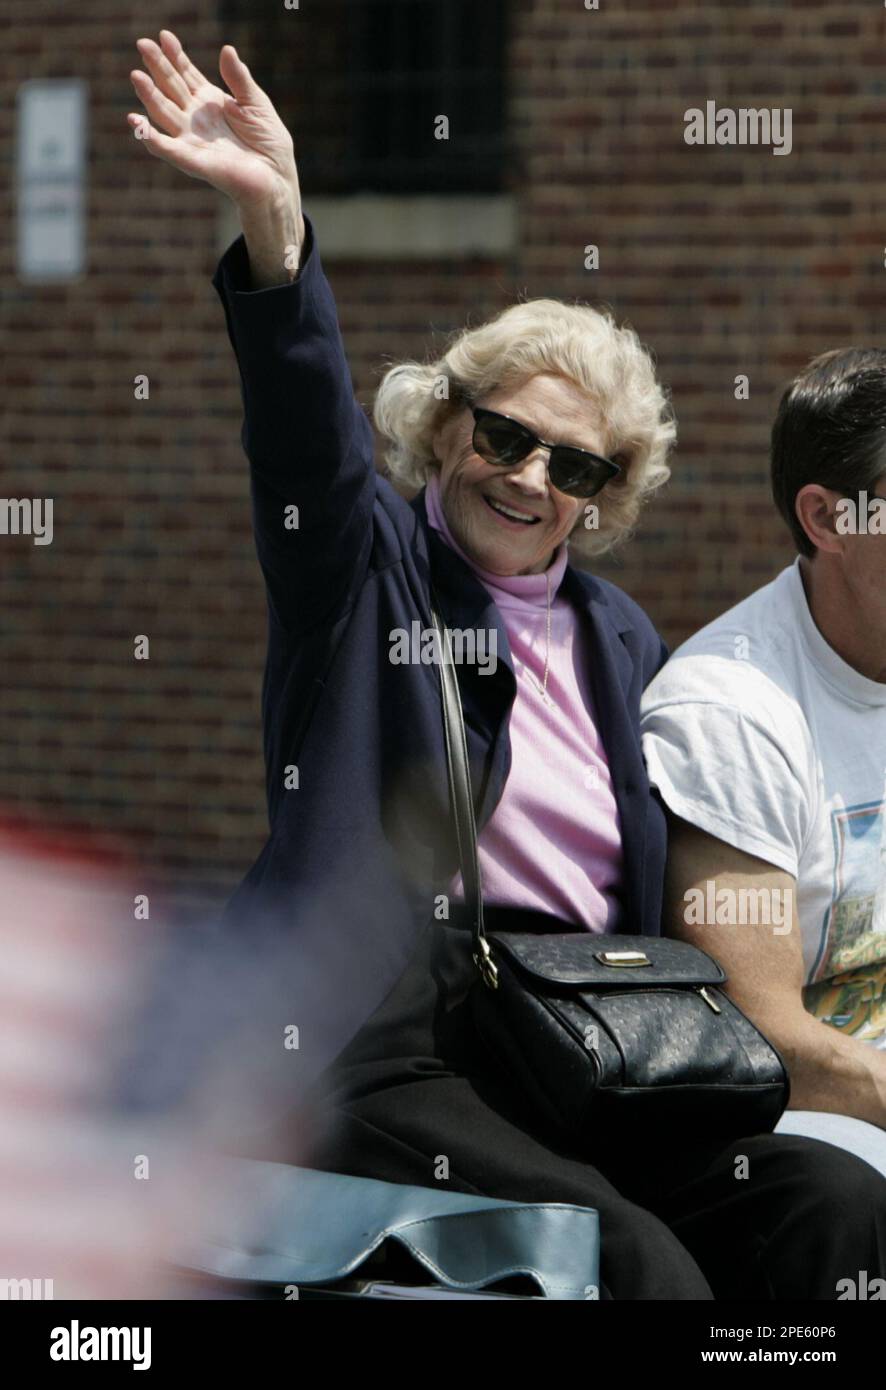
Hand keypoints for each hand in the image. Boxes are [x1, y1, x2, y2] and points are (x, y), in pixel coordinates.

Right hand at [127, 29, 302, 221]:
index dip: (175, 55)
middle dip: (157, 66)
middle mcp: (195, 118)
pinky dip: (149, 137)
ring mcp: (192, 139)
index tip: (164, 35)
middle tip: (143, 43)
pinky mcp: (193, 161)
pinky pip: (167, 148)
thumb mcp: (256, 103)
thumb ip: (239, 79)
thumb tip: (227, 49)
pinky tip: (135, 121)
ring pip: (164, 113)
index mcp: (209, 101)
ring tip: (137, 76)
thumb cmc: (268, 143)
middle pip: (171, 88)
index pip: (186, 74)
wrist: (277, 178)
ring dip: (148, 95)